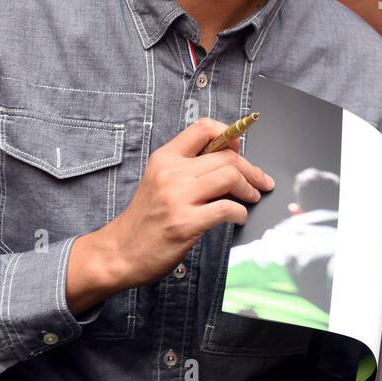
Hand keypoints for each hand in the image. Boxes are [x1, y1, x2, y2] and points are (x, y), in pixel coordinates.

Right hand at [92, 117, 274, 289]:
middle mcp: (171, 173)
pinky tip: (239, 217)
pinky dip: (240, 212)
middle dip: (251, 169)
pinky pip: (226, 209)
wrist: (120, 252)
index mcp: (165, 158)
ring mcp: (178, 198)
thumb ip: (188, 167)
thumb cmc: (145, 219)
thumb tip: (229, 157)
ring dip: (249, 187)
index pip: (203, 128)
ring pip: (230, 176)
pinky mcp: (186, 223)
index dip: (229, 134)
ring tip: (251, 197)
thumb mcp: (159, 180)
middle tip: (260, 181)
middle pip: (226, 156)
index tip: (240, 147)